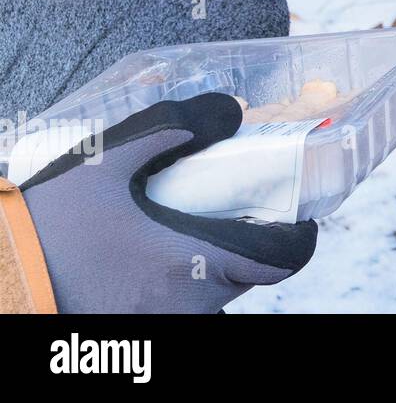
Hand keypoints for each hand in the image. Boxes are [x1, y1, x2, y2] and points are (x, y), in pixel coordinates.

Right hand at [21, 93, 316, 312]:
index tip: (295, 214)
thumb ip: (168, 130)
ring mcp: (166, 326)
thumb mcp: (106, 163)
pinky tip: (153, 257)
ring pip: (215, 294)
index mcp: (194, 264)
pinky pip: (184, 308)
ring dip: (211, 264)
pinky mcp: (141, 335)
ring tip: (181, 229)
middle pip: (248, 275)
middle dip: (247, 241)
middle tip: (228, 207)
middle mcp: (190, 306)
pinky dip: (183, 283)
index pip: (282, 261)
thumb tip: (225, 111)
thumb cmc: (48, 227)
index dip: (297, 236)